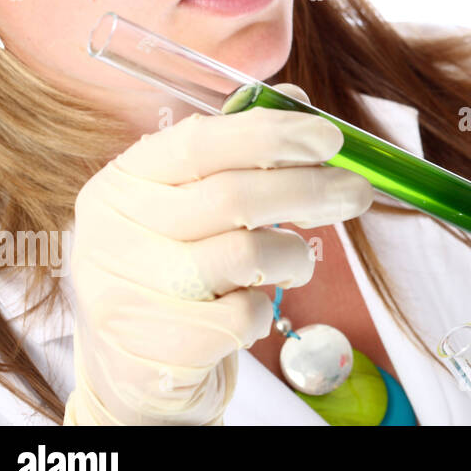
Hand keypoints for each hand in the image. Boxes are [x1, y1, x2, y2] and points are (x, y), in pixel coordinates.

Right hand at [63, 87, 374, 424]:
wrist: (135, 370)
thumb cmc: (177, 269)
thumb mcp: (192, 203)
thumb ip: (238, 150)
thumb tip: (296, 99)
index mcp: (124, 182)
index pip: (201, 141)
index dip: (272, 134)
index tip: (331, 137)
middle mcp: (113, 232)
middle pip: (233, 197)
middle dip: (310, 188)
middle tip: (357, 192)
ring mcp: (125, 294)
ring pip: (247, 256)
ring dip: (292, 257)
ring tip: (294, 264)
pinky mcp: (154, 349)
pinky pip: (243, 318)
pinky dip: (265, 311)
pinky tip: (252, 307)